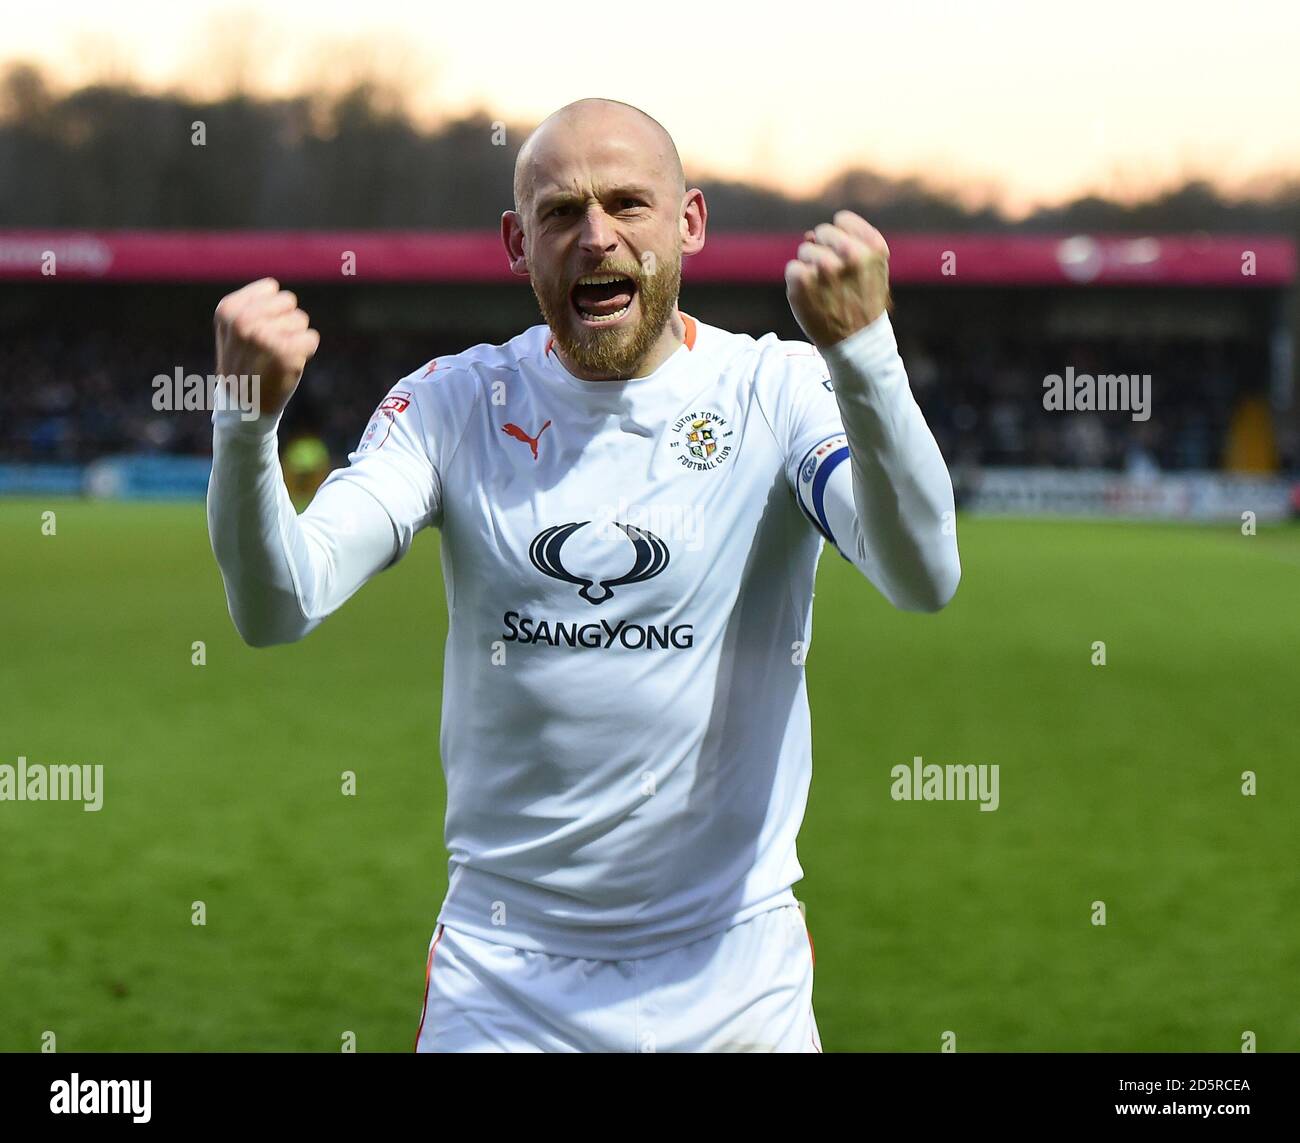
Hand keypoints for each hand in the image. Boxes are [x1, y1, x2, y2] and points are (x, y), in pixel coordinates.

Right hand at [214, 278, 319, 416]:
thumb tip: (275, 287)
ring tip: (277, 356)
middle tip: (270, 346)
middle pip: (289, 301)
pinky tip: (289, 365)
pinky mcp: (285, 353)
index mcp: (228, 309)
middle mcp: (243, 320)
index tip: (259, 331)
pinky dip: (307, 351)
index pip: (272, 288)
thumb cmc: (245, 365)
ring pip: (302, 320)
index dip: (273, 309)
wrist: (245, 407)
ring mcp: (264, 336)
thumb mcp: (234, 329)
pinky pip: (312, 338)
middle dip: (286, 321)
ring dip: (296, 337)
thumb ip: (252, 306)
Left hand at [784, 210, 891, 349]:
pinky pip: (792, 268)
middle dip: (823, 250)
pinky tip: (812, 297)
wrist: (856, 343)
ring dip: (810, 268)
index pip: (842, 220)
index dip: (839, 238)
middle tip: (833, 278)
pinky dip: (797, 282)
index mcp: (873, 247)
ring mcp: (826, 267)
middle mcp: (852, 254)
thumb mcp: (870, 270)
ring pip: (805, 250)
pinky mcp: (803, 281)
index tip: (844, 258)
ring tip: (824, 290)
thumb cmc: (862, 303)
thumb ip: (850, 244)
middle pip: (822, 232)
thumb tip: (809, 235)